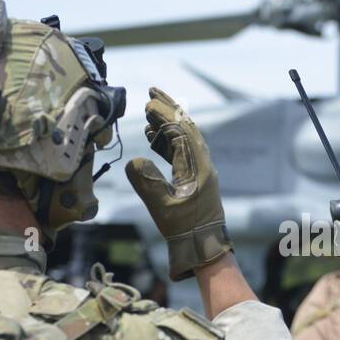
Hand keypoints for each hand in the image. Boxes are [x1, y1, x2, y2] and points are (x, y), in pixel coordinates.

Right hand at [124, 87, 231, 280]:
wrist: (204, 248)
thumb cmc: (184, 230)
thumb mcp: (162, 208)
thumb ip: (148, 184)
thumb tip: (134, 160)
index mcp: (197, 168)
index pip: (181, 133)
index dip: (165, 116)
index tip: (149, 102)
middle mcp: (202, 164)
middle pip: (187, 128)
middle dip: (170, 108)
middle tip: (152, 91)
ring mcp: (200, 170)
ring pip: (184, 138)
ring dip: (168, 123)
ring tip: (149, 111)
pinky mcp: (195, 178)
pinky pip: (182, 152)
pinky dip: (167, 141)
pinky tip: (153, 138)